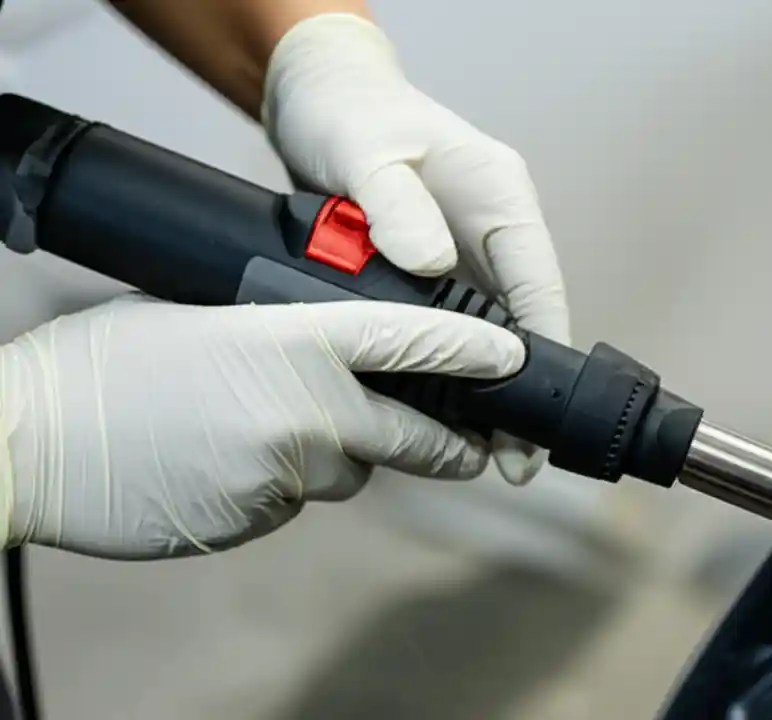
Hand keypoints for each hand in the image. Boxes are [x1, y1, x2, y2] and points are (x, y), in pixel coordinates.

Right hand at [0, 294, 523, 558]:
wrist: (31, 444)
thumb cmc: (102, 368)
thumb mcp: (199, 315)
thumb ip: (276, 334)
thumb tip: (311, 348)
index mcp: (296, 341)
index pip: (412, 342)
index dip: (472, 352)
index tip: (513, 357)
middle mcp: (309, 411)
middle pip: (413, 437)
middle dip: (450, 445)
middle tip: (472, 447)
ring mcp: (287, 475)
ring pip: (347, 472)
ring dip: (334, 457)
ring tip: (263, 429)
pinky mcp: (259, 521)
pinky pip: (294, 501)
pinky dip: (281, 483)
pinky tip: (227, 460)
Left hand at [261, 13, 568, 485]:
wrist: (315, 98)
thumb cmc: (348, 113)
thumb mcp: (367, 153)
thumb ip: (396, 204)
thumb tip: (430, 263)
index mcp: (502, 199)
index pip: (541, 286)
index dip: (547, 355)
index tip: (541, 414)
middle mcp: (492, 231)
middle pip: (524, 323)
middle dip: (519, 392)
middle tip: (510, 460)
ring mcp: (464, 252)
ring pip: (489, 334)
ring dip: (485, 390)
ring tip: (479, 453)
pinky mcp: (431, 269)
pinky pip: (450, 328)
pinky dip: (448, 369)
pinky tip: (437, 411)